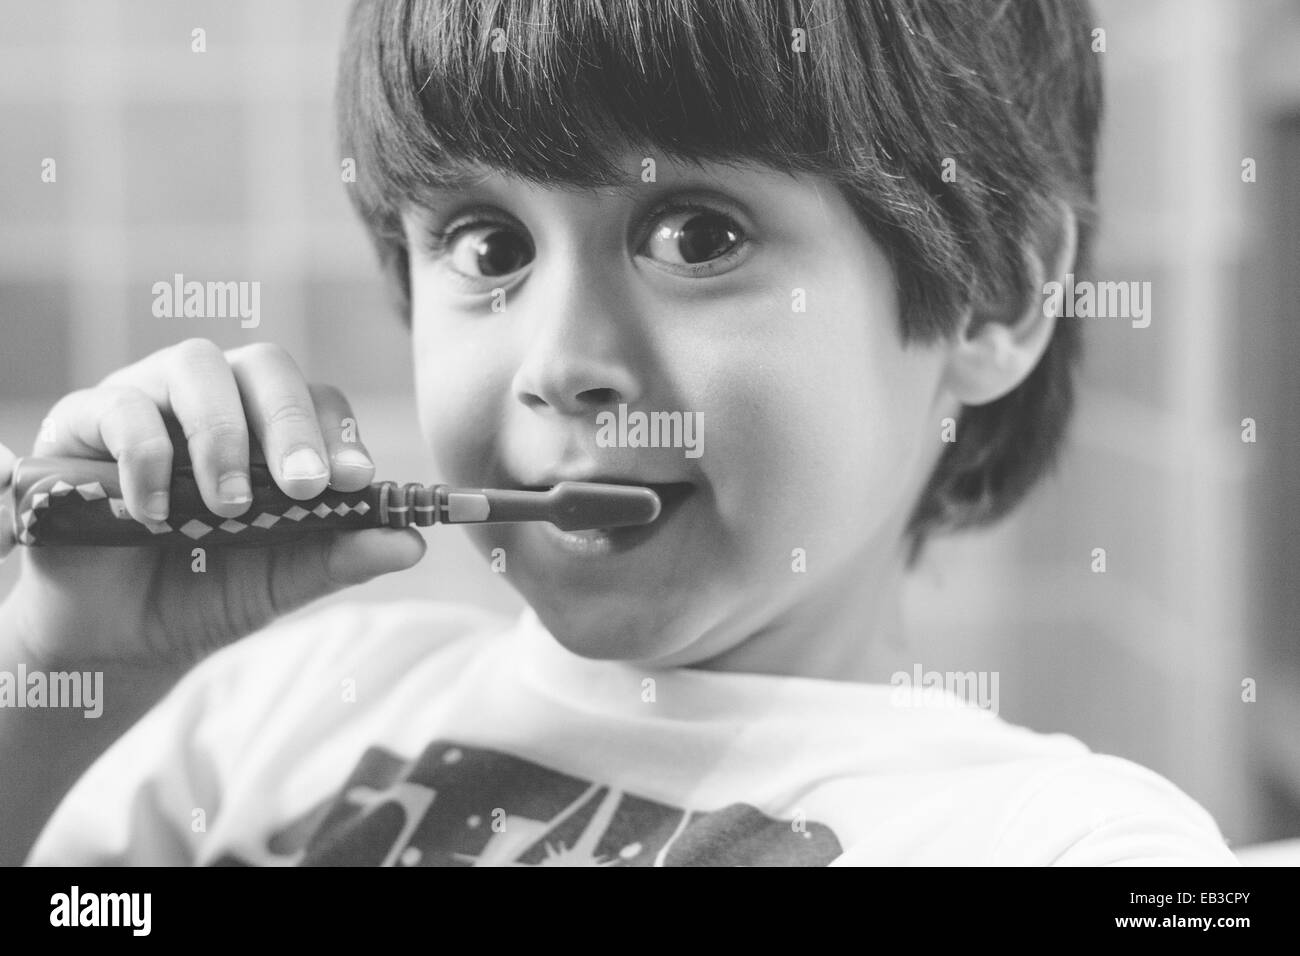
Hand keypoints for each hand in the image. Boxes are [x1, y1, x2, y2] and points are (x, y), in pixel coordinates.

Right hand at [0, 338, 425, 669]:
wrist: (117, 637)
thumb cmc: (207, 592)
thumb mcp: (283, 580)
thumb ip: (343, 555)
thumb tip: (412, 542)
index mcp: (270, 428)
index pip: (318, 401)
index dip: (341, 435)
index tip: (359, 482)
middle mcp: (215, 398)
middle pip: (265, 366)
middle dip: (292, 425)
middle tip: (304, 486)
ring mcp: (149, 399)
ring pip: (195, 365)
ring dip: (223, 435)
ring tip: (228, 506)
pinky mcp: (82, 421)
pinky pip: (120, 407)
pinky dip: (145, 456)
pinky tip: (154, 515)